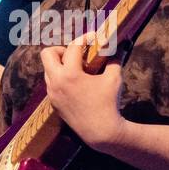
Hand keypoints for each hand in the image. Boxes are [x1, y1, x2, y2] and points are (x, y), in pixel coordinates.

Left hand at [40, 32, 126, 150]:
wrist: (100, 132)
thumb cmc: (108, 103)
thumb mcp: (114, 78)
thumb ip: (115, 59)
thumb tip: (121, 45)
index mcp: (70, 74)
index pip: (73, 47)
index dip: (84, 38)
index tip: (93, 37)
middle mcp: (56, 82)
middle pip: (47, 54)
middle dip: (62, 49)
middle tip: (77, 54)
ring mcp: (53, 93)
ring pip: (48, 69)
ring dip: (60, 64)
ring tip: (78, 68)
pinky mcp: (54, 102)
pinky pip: (51, 83)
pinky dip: (60, 77)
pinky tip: (76, 83)